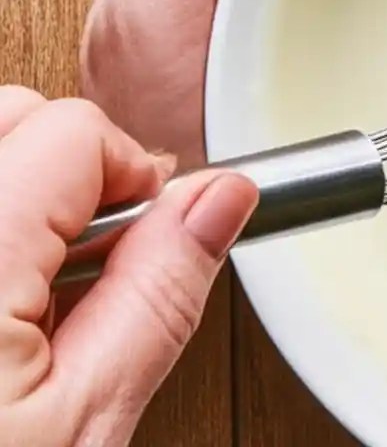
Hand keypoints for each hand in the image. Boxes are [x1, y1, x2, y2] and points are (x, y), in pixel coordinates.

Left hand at [0, 88, 257, 446]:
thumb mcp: (86, 423)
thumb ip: (162, 291)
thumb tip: (219, 201)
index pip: (72, 132)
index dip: (135, 176)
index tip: (150, 232)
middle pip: (4, 116)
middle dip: (67, 167)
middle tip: (86, 258)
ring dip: (14, 193)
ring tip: (23, 289)